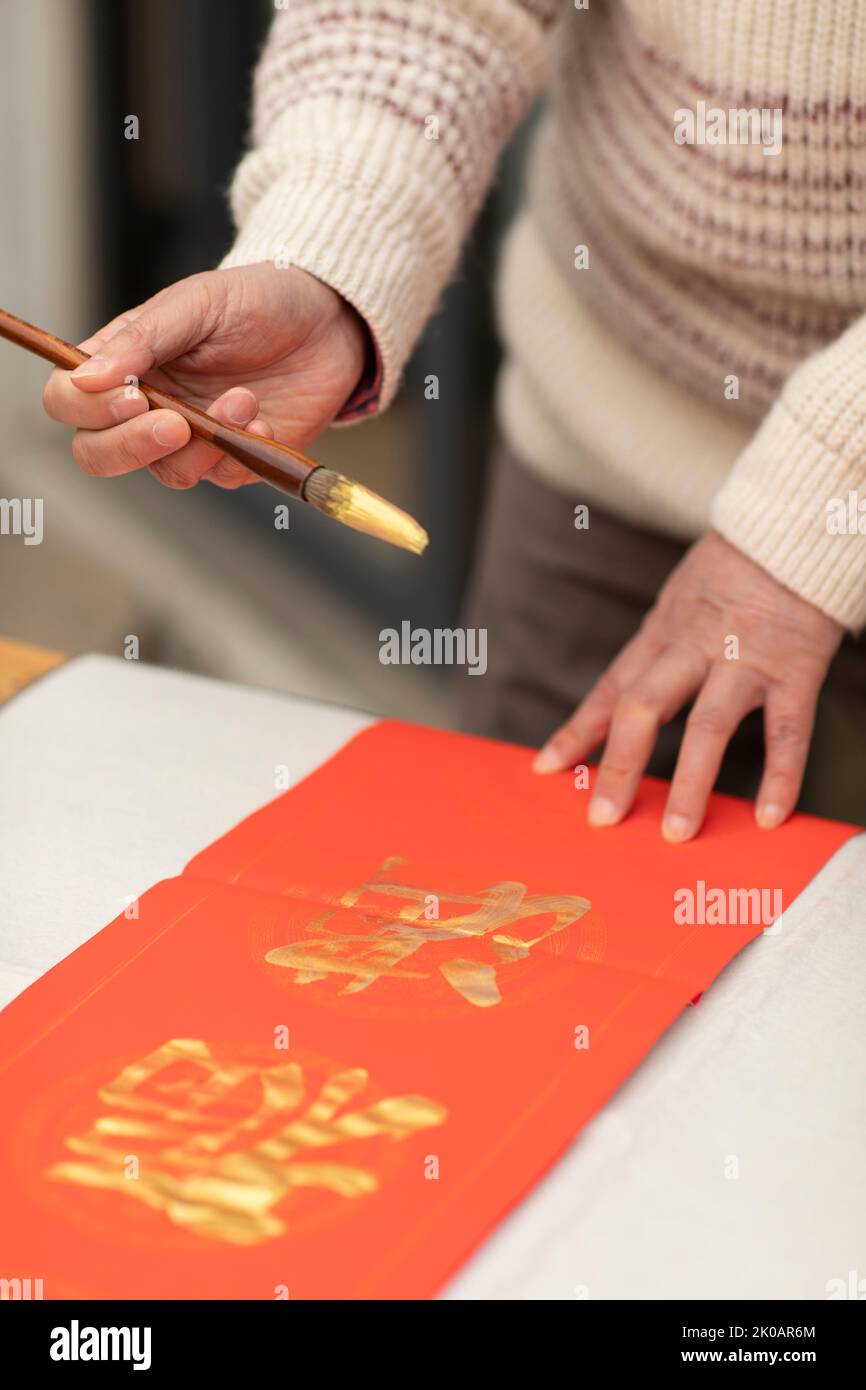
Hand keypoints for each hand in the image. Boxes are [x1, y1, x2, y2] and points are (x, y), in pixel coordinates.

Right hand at [42, 262, 367, 487]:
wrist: (329, 320)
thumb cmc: (258, 300)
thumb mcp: (197, 303)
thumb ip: (142, 339)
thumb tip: (87, 377)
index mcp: (122, 362)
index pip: (69, 401)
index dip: (89, 410)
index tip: (134, 395)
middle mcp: (148, 406)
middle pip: (99, 454)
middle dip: (132, 447)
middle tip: (176, 424)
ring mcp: (190, 439)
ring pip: (166, 474)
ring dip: (204, 446)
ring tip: (244, 398)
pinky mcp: (235, 460)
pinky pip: (223, 477)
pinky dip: (243, 451)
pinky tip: (266, 420)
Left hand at [533, 531, 843, 837]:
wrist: (794, 529)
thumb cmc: (733, 570)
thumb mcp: (678, 602)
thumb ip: (656, 653)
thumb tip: (622, 706)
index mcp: (661, 633)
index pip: (611, 689)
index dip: (579, 730)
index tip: (547, 768)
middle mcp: (694, 648)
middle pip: (644, 709)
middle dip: (621, 766)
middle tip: (603, 818)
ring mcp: (745, 661)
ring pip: (709, 727)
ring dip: (690, 784)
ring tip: (677, 833)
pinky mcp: (796, 670)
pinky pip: (787, 732)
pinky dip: (781, 777)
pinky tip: (769, 817)